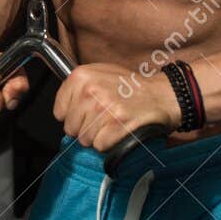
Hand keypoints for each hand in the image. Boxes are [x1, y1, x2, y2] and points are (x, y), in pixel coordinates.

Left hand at [53, 63, 182, 152]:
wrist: (161, 95)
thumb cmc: (130, 86)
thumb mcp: (101, 73)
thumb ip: (78, 87)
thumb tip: (62, 110)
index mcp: (81, 76)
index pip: (59, 111)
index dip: (72, 116)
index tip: (85, 113)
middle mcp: (90, 90)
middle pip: (71, 127)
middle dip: (84, 129)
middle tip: (102, 119)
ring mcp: (103, 107)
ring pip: (84, 139)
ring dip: (97, 137)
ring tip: (111, 124)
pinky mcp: (116, 124)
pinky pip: (99, 145)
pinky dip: (109, 144)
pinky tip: (118, 131)